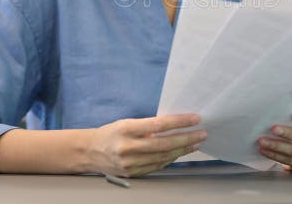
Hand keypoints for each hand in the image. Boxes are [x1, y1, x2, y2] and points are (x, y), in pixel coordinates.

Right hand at [87, 114, 206, 176]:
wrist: (89, 152)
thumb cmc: (111, 133)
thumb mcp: (126, 123)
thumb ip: (148, 126)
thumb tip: (173, 125)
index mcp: (126, 129)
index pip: (158, 125)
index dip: (179, 122)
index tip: (195, 118)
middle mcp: (128, 147)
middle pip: (164, 144)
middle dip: (186, 138)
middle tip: (202, 133)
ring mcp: (130, 163)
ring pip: (163, 157)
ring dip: (182, 150)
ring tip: (196, 143)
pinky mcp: (132, 173)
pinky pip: (157, 166)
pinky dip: (171, 158)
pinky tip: (180, 152)